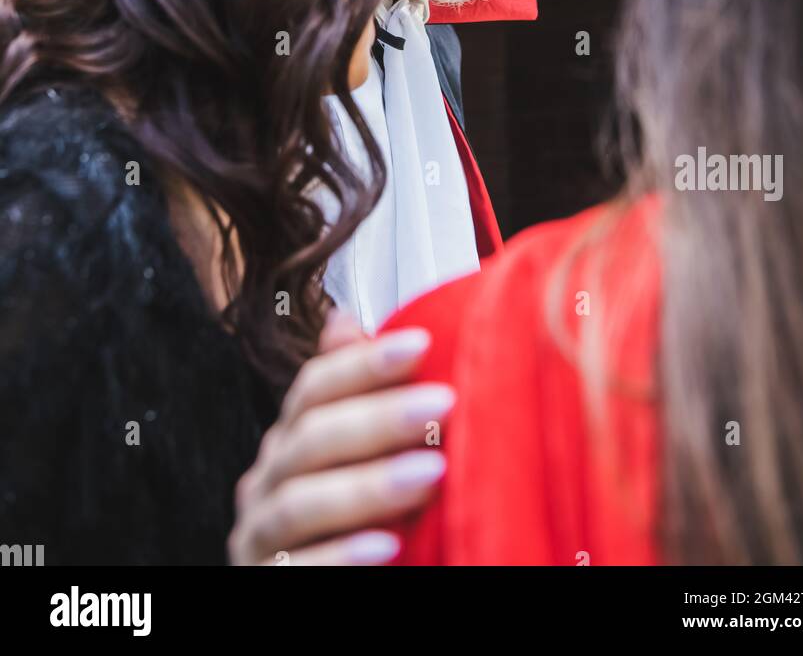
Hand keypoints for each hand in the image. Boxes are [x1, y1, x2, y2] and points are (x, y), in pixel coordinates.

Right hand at [228, 313, 452, 565]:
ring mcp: (256, 537)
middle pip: (311, 439)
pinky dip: (342, 557)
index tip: (423, 344)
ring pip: (299, 502)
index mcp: (288, 441)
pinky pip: (296, 570)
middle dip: (380, 419)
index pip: (313, 388)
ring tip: (433, 474)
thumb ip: (357, 398)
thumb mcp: (358, 457)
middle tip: (444, 405)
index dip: (364, 363)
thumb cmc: (350, 524)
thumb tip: (342, 319)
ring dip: (368, 487)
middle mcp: (264, 483)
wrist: (330, 585)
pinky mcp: (260, 585)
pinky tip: (389, 546)